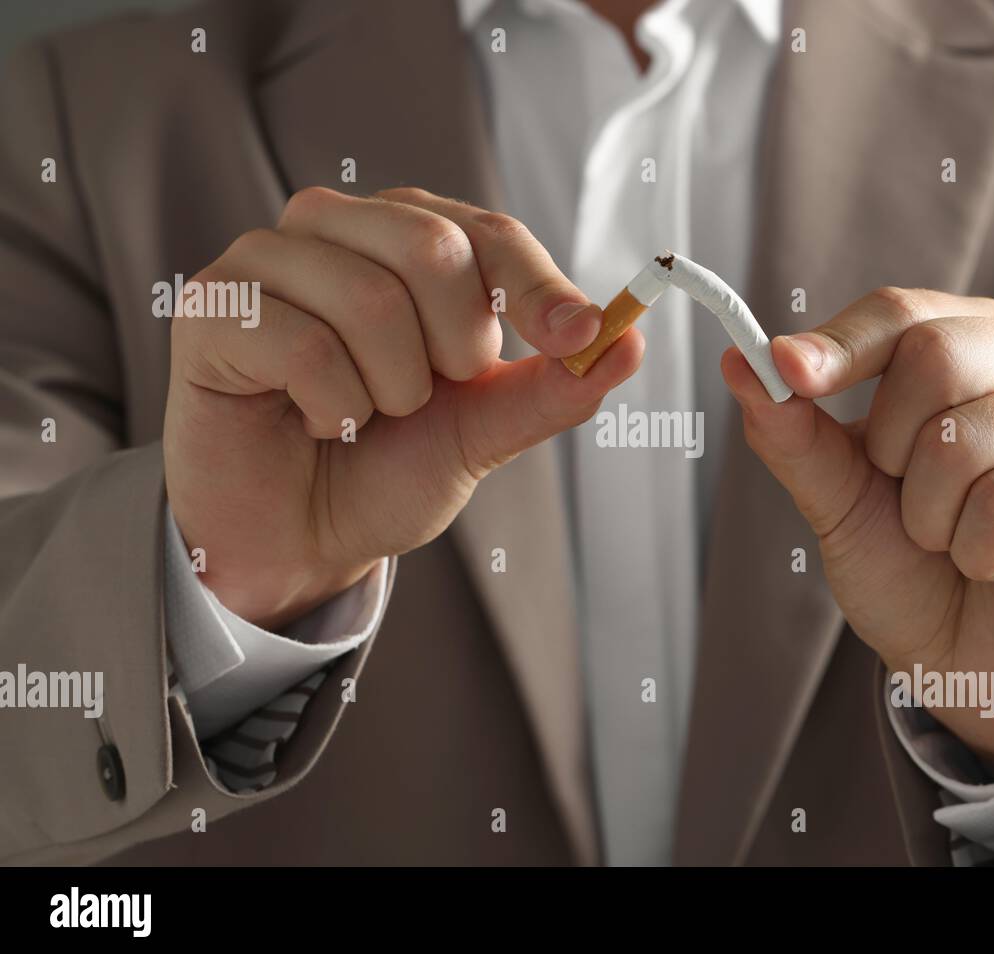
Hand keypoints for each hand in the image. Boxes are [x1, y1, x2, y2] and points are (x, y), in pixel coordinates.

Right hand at [163, 187, 640, 629]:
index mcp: (409, 239)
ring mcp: (269, 257)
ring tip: (360, 414)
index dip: (539, 287)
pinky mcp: (213, 305)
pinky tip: (310, 421)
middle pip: (435, 248)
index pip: (490, 233)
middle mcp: (339, 227)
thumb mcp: (483, 432)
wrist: (299, 537)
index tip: (580, 336)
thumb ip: (549, 390)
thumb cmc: (384, 468)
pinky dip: (330, 407)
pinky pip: (303, 345)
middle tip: (422, 398)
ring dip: (388, 390)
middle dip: (454, 349)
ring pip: (371, 300)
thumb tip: (630, 341)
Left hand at [722, 287, 993, 776]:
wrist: (979, 663)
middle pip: (933, 356)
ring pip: (963, 437)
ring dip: (933, 519)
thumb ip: (794, 435)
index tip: (786, 372)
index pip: (899, 313)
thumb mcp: (837, 502)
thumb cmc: (914, 569)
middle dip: (891, 454)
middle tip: (913, 507)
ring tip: (962, 541)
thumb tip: (737, 361)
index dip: (838, 345)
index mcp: (967, 340)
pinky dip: (982, 550)